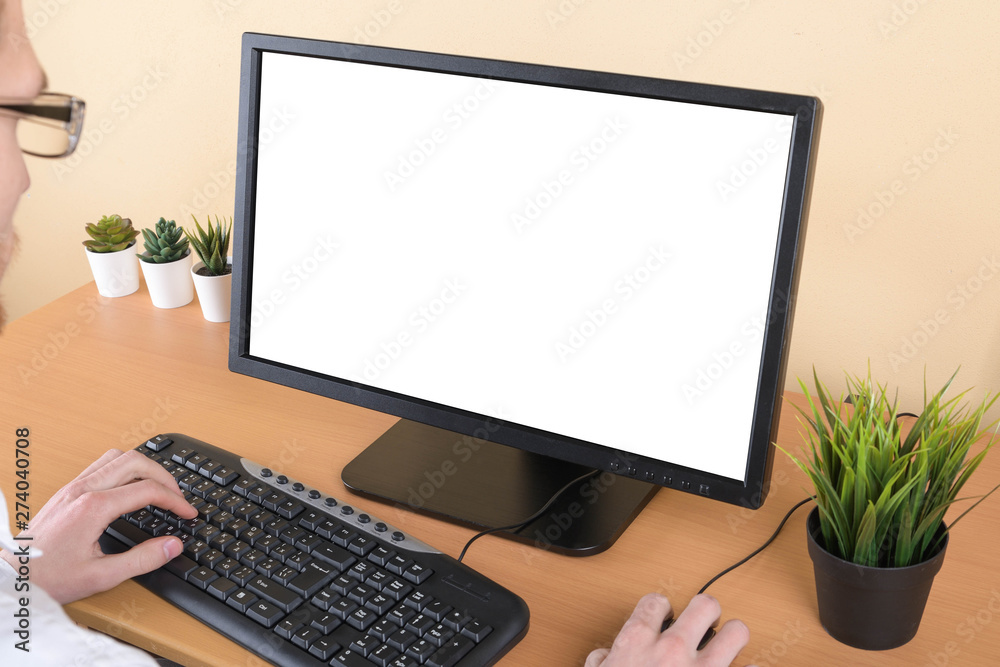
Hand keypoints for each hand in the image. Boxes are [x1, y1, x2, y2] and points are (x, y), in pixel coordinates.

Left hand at [1, 448, 196, 603]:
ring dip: (145, 467)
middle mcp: (84, 489)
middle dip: (165, 477)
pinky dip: (125, 468)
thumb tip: (173, 545)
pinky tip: (131, 487)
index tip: (188, 514)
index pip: (148, 490)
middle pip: (137, 462)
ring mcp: (74, 486)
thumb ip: (142, 560)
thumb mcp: (101, 576)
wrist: (13, 575)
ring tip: (159, 487)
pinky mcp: (68, 490)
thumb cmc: (49, 577)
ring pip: (118, 456)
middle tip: (178, 498)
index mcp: (94, 507)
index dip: (175, 501)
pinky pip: (103, 464)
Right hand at [586, 593, 751, 666]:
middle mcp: (673, 649)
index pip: (656, 602)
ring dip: (733, 638)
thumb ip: (601, 663)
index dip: (661, 608)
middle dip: (706, 612)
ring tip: (727, 645)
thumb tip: (604, 657)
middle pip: (704, 605)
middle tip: (703, 623)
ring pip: (737, 632)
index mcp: (638, 641)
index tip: (663, 616)